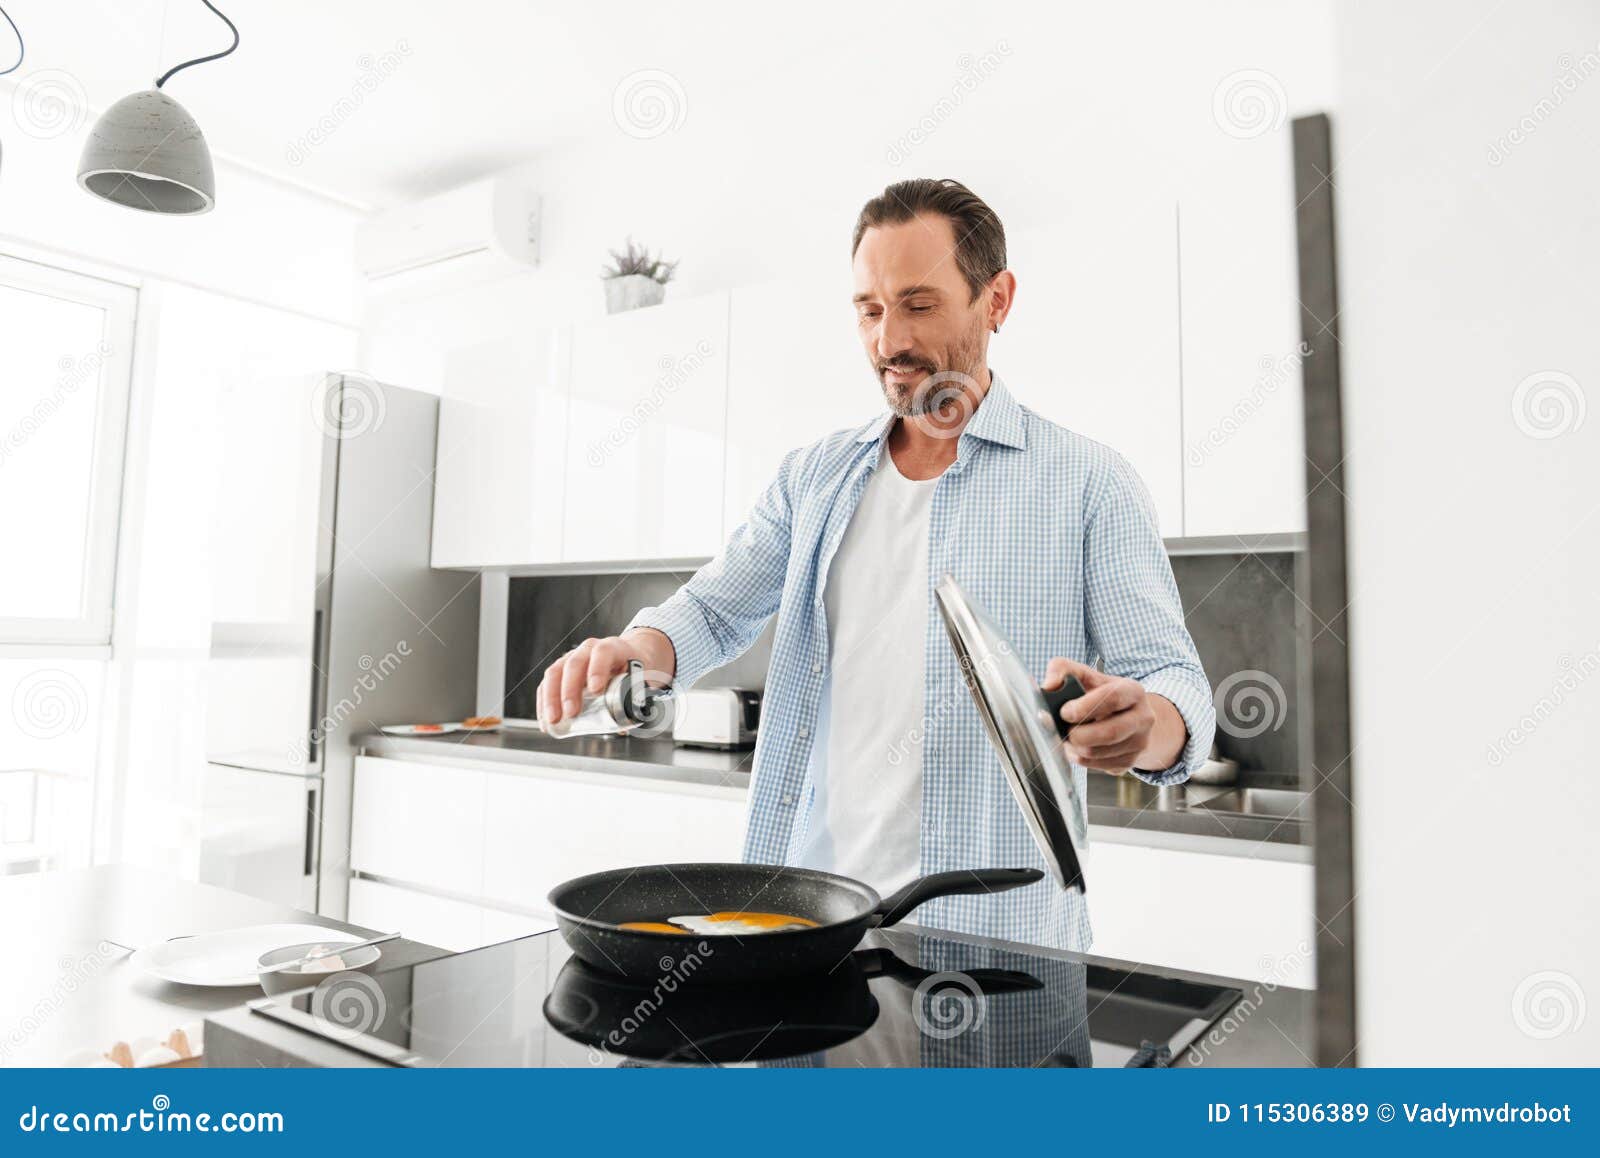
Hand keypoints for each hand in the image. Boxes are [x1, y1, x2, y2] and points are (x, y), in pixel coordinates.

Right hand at [538, 629, 675, 724]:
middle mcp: (589, 649)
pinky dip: (544, 703)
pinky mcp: (560, 671)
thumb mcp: (642, 678)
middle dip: (570, 690)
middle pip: (574, 664)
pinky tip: (545, 720)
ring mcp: (571, 658)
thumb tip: (625, 726)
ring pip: (555, 672)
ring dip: (551, 698)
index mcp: (613, 648)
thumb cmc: (634, 669)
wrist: (627, 656)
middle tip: (571, 712)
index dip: (597, 669)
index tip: (596, 690)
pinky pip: (547, 683)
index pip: (603, 652)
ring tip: (553, 720)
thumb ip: (638, 699)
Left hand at [1041, 658, 1156, 775]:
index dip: (1085, 707)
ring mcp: (1139, 743)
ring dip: (1075, 748)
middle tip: (1064, 729)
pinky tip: (1076, 747)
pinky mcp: (1130, 762)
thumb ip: (1063, 670)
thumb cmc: (1101, 694)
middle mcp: (1142, 718)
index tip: (1065, 712)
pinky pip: (1098, 766)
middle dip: (1078, 734)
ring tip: (1067, 737)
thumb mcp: (1086, 675)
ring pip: (1100, 753)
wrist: (1127, 717)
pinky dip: (1080, 759)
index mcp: (1133, 691)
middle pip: (1110, 732)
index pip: (1113, 698)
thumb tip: (1049, 685)